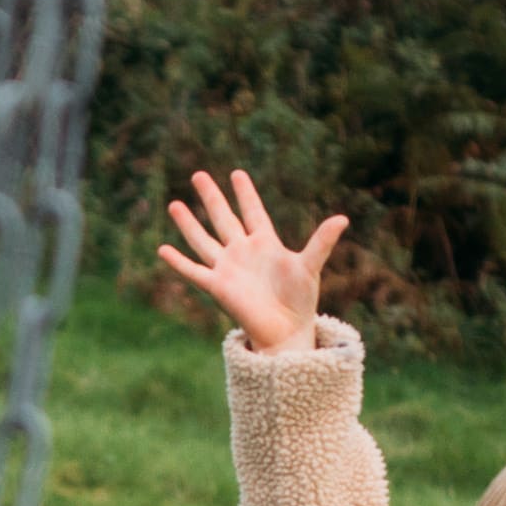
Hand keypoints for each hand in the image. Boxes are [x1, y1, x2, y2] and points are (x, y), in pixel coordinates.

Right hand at [157, 169, 344, 355]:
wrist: (286, 332)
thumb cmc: (300, 301)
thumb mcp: (311, 266)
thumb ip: (322, 241)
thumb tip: (343, 218)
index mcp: (266, 244)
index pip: (253, 212)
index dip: (245, 193)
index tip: (237, 174)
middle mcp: (243, 253)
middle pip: (223, 219)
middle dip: (211, 197)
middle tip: (198, 175)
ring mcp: (228, 269)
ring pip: (203, 240)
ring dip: (188, 224)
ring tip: (174, 204)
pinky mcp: (218, 287)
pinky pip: (194, 271)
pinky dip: (178, 262)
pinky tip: (162, 250)